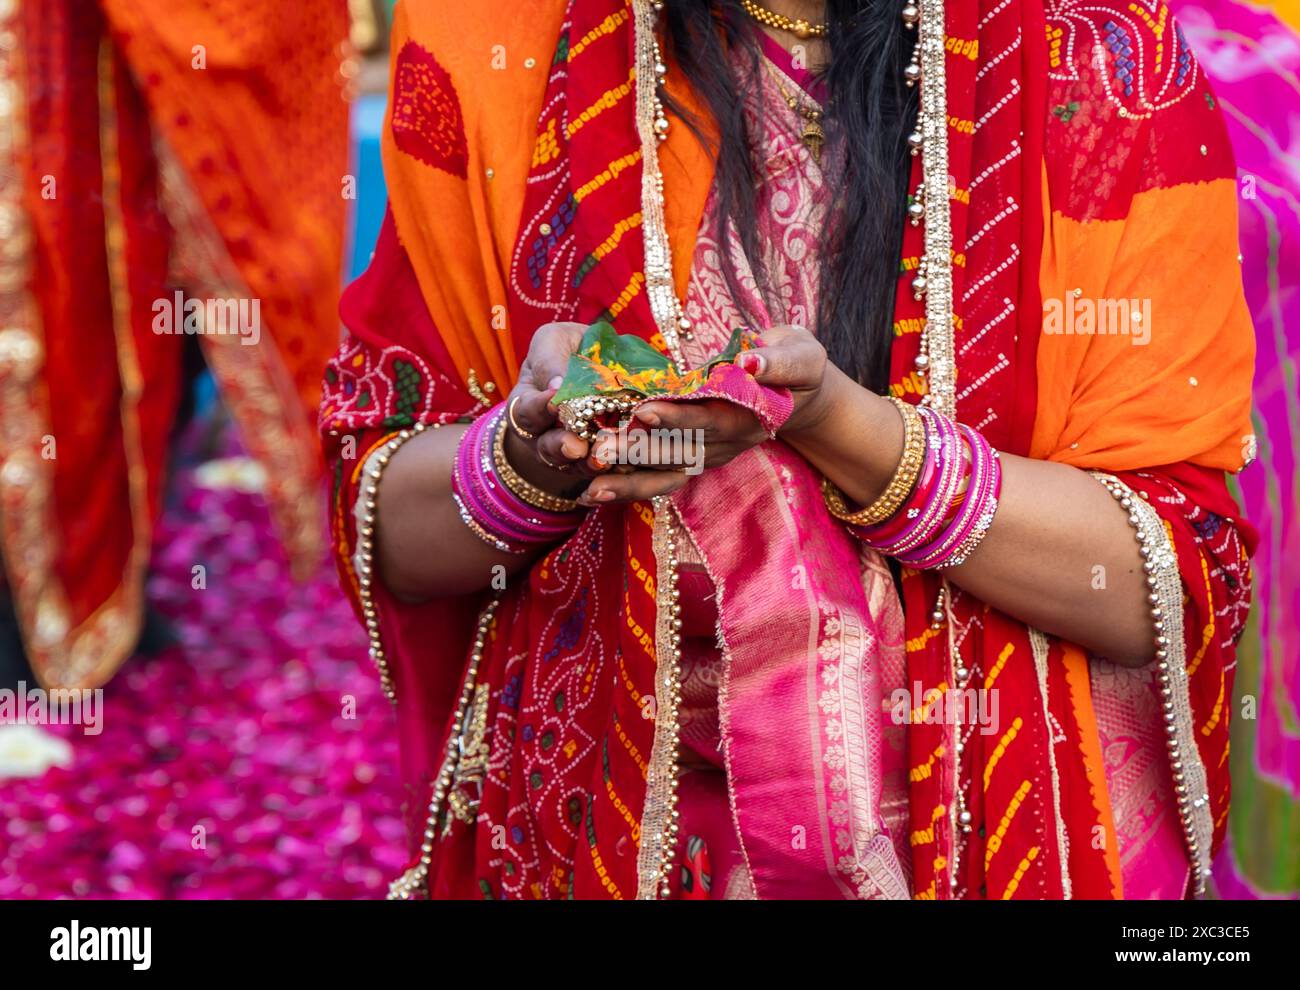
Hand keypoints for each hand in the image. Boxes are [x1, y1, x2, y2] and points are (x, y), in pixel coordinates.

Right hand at [504, 322, 607, 495]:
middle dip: (562, 447)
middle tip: (575, 445)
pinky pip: (603, 471)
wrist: (598, 363)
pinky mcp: (598, 460)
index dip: (539, 408)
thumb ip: (550, 359)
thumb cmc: (567, 349)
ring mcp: (570, 452)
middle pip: (546, 448)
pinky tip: (626, 463)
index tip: (555, 399)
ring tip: (600, 459)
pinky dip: (614, 468)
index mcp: (526, 404)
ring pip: (574, 466)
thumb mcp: (553, 342)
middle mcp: (542, 435)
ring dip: (588, 463)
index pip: (526, 411)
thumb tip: (558, 383)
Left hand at [578, 325, 832, 503]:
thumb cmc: (796, 363)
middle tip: (599, 454)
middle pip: (680, 452)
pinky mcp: (698, 458)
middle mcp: (730, 444)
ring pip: (667, 473)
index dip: (678, 416)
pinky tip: (596, 493)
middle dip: (639, 455)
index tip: (643, 410)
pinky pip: (663, 476)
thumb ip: (779, 362)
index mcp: (751, 417)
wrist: (798, 389)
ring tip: (591, 491)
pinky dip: (632, 486)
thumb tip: (751, 363)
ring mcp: (713, 455)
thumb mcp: (800, 355)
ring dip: (630, 483)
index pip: (709, 418)